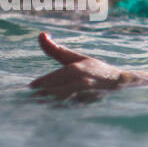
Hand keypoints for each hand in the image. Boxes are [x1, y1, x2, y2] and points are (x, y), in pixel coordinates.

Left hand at [29, 32, 143, 99]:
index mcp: (78, 70)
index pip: (53, 78)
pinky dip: (58, 110)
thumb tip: (41, 34)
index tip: (29, 87)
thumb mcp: (77, 58)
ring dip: (47, 104)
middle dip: (41, 96)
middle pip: (55, 92)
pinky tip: (48, 112)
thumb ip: (56, 49)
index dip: (40, 84)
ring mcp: (85, 96)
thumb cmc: (96, 70)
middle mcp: (81, 84)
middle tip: (25, 99)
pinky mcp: (88, 107)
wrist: (121, 84)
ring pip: (62, 102)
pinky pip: (69, 109)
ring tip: (34, 105)